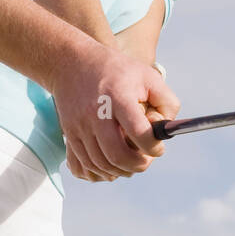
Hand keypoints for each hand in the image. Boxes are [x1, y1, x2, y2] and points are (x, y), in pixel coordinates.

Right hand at [51, 41, 178, 181]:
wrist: (72, 63)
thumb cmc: (115, 70)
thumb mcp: (147, 75)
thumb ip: (166, 101)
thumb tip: (166, 130)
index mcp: (118, 97)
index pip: (139, 132)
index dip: (153, 147)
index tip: (158, 148)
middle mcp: (95, 113)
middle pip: (117, 155)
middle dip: (137, 165)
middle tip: (146, 161)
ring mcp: (78, 125)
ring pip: (99, 164)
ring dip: (119, 171)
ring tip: (131, 163)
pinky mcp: (68, 134)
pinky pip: (82, 165)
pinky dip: (99, 172)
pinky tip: (111, 165)